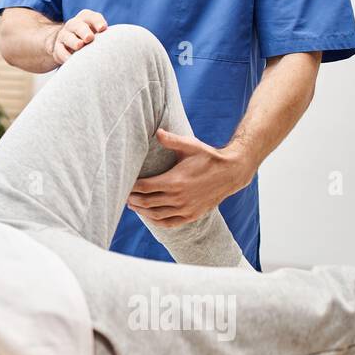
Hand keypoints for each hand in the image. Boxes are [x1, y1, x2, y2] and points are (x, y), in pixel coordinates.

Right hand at [46, 9, 107, 65]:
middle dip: (83, 31)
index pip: (91, 17)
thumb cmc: (90, 38)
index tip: (103, 29)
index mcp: (85, 18)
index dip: (97, 22)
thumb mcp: (98, 32)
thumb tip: (127, 41)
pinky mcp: (57, 48)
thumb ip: (107, 34)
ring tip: (79, 46)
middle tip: (89, 38)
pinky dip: (65, 55)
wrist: (66, 43)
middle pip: (77, 25)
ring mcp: (64, 35)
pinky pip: (60, 51)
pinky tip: (71, 59)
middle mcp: (73, 25)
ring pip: (67, 37)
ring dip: (73, 41)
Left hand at [128, 129, 252, 226]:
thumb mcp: (191, 146)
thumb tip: (157, 131)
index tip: (124, 184)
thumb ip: (172, 140)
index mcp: (175, 180)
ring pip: (156, 214)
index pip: (144, 187)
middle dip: (133, 199)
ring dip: (142, 211)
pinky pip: (169, 222)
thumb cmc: (208, 157)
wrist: (231, 173)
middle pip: (147, 202)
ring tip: (133, 205)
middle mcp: (179, 197)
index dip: (131, 187)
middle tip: (124, 196)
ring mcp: (185, 208)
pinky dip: (157, 221)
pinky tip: (150, 216)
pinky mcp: (192, 215)